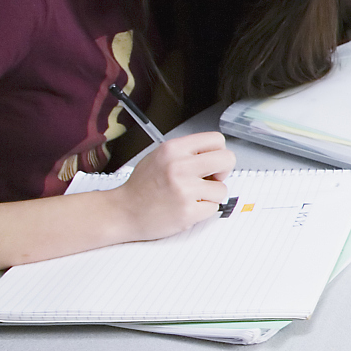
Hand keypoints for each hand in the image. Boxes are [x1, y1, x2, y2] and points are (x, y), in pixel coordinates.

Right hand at [111, 132, 233, 240]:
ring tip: (191, 197)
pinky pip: (214, 208)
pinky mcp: (188, 211)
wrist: (122, 212)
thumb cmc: (142, 186)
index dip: (218, 152)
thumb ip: (187, 153)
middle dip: (223, 171)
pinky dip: (203, 210)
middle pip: (227, 159)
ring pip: (222, 189)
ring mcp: (184, 190)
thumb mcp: (159, 157)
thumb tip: (215, 155)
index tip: (211, 163)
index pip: (217, 139)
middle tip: (211, 179)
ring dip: (210, 195)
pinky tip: (186, 208)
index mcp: (173, 149)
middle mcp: (179, 167)